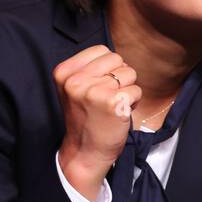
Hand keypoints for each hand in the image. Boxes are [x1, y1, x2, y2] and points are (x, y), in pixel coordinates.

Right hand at [53, 45, 139, 200]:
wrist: (85, 151)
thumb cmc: (85, 118)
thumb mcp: (74, 88)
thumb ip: (89, 69)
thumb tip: (120, 59)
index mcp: (64, 72)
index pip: (101, 50)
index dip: (106, 67)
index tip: (97, 86)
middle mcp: (76, 80)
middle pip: (117, 59)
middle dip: (119, 77)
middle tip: (106, 97)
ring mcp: (94, 91)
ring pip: (129, 73)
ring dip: (127, 89)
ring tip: (113, 105)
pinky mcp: (113, 102)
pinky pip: (137, 90)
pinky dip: (133, 102)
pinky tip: (120, 113)